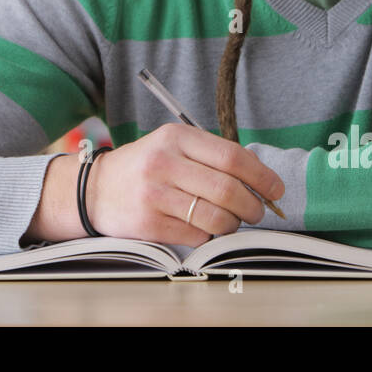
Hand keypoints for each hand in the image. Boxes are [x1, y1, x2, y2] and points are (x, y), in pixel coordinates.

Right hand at [86, 122, 284, 246]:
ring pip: (216, 216)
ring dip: (233, 224)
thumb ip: (212, 157)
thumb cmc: (146, 167)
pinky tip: (204, 228)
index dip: (262, 176)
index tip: (276, 189)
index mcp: (176, 137)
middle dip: (253, 206)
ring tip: (231, 221)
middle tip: (258, 211)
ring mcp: (155, 194)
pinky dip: (209, 235)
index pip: (232, 157)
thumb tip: (261, 180)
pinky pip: (197, 234)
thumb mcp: (173, 147)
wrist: (96, 188)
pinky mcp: (148, 223)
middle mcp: (164, 162)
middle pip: (228, 189)